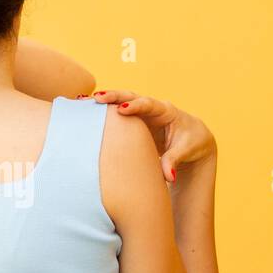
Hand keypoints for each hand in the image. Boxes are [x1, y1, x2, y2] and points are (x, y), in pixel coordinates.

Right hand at [92, 89, 215, 183]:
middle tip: (96, 98)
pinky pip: (115, 112)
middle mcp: (151, 108)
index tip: (121, 108)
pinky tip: (82, 111)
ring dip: (102, 101)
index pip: (149, 105)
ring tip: (81, 101)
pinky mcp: (133, 121)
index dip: (135, 105)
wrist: (191, 139)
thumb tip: (168, 177)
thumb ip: (174, 161)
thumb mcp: (185, 151)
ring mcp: (140, 113)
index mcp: (166, 111)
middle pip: (130, 96)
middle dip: (113, 96)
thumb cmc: (190, 143)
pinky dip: (101, 110)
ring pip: (119, 101)